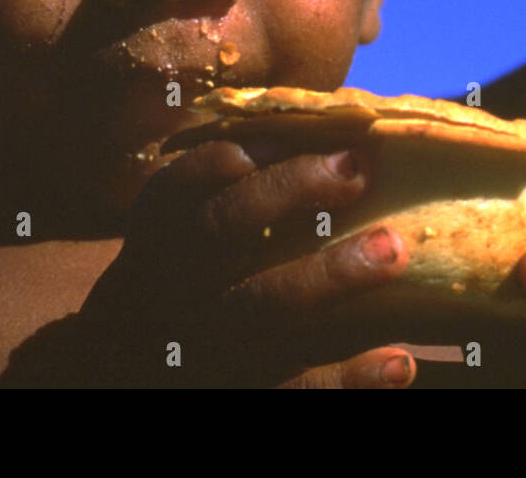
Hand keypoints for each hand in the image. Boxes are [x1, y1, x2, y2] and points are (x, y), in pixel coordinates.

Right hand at [0, 132, 419, 387]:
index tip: (286, 135)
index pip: (176, 189)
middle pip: (219, 230)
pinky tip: (399, 361)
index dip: (221, 158)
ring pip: (259, 307)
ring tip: (393, 251)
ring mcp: (198, 345)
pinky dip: (346, 377)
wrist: (126, 378)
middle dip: (289, 191)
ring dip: (329, 276)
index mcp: (154, 243)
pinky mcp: (233, 394)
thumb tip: (333, 131)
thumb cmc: (187, 292)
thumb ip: (234, 198)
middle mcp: (167, 289)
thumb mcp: (179, 246)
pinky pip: (290, 386)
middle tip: (356, 169)